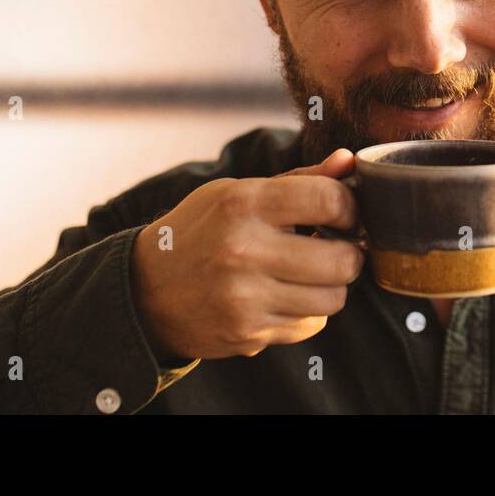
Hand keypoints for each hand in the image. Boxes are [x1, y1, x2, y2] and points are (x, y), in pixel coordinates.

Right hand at [129, 149, 364, 361]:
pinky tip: (283, 295)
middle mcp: (244, 251)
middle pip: (343, 261)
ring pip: (333, 299)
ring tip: (308, 272)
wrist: (144, 291)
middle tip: (335, 246)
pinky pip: (309, 325)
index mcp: (244, 203)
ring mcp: (245, 298)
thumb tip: (348, 162)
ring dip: (330, 286)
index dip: (351, 207)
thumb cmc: (200, 231)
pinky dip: (306, 312)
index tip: (345, 213)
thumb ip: (300, 179)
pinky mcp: (247, 334)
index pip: (328, 200)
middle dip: (349, 253)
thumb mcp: (237, 192)